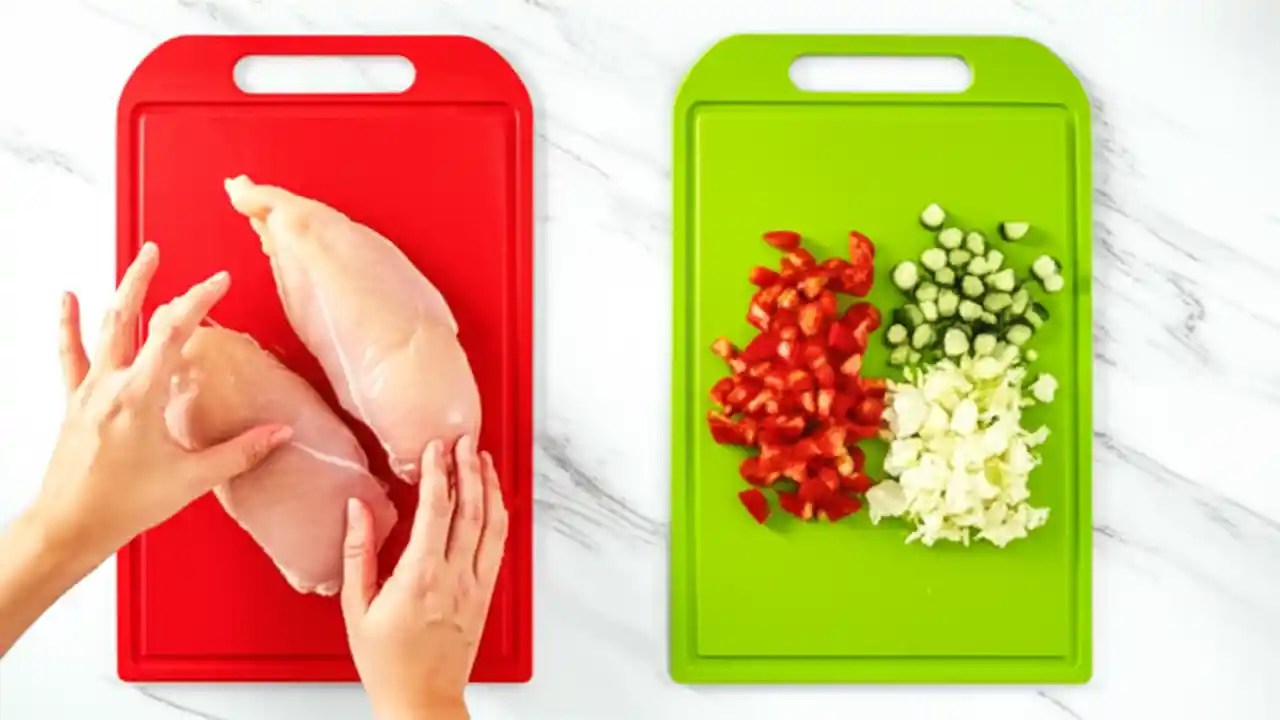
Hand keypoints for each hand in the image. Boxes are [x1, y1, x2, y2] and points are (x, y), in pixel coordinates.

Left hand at [33, 242, 292, 556]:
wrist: (68, 528)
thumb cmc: (124, 506)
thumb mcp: (191, 480)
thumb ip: (240, 452)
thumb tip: (281, 433)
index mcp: (139, 397)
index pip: (172, 333)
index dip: (197, 300)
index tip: (219, 281)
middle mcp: (110, 385)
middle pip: (128, 318)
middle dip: (147, 280)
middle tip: (159, 252)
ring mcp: (88, 391)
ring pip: (102, 328)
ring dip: (119, 291)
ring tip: (135, 262)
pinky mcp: (74, 402)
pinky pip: (69, 355)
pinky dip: (66, 324)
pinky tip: (66, 299)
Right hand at [342, 435, 507, 719]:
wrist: (421, 699)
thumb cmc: (386, 661)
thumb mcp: (356, 607)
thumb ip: (357, 553)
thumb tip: (357, 508)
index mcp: (419, 577)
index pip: (435, 510)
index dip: (439, 472)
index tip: (436, 446)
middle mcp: (454, 578)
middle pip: (469, 509)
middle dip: (469, 467)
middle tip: (465, 439)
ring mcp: (475, 586)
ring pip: (491, 525)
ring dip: (489, 487)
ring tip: (484, 459)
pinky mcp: (485, 595)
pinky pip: (498, 547)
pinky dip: (499, 517)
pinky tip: (494, 500)